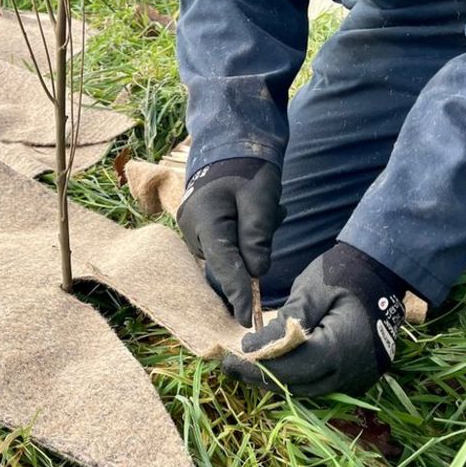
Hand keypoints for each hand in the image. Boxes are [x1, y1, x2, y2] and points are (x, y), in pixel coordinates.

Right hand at [176, 158, 284, 326]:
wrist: (230, 148)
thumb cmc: (248, 169)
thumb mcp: (261, 197)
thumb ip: (258, 235)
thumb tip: (257, 271)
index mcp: (205, 219)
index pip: (225, 265)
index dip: (238, 293)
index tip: (248, 318)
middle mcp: (193, 231)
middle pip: (226, 264)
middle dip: (253, 256)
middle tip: (272, 217)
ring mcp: (195, 234)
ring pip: (229, 256)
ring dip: (252, 242)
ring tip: (266, 209)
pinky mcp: (202, 234)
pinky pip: (228, 247)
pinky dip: (246, 238)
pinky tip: (258, 213)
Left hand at [222, 243, 407, 396]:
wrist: (385, 272)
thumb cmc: (346, 274)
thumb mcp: (313, 290)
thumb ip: (285, 321)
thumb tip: (252, 347)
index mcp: (342, 348)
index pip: (292, 368)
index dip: (258, 367)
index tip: (230, 361)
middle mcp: (352, 372)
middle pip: (297, 385)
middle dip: (262, 377)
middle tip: (232, 366)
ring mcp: (358, 378)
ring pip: (307, 389)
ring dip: (277, 379)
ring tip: (247, 367)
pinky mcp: (357, 376)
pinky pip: (320, 383)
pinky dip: (296, 377)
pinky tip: (274, 365)